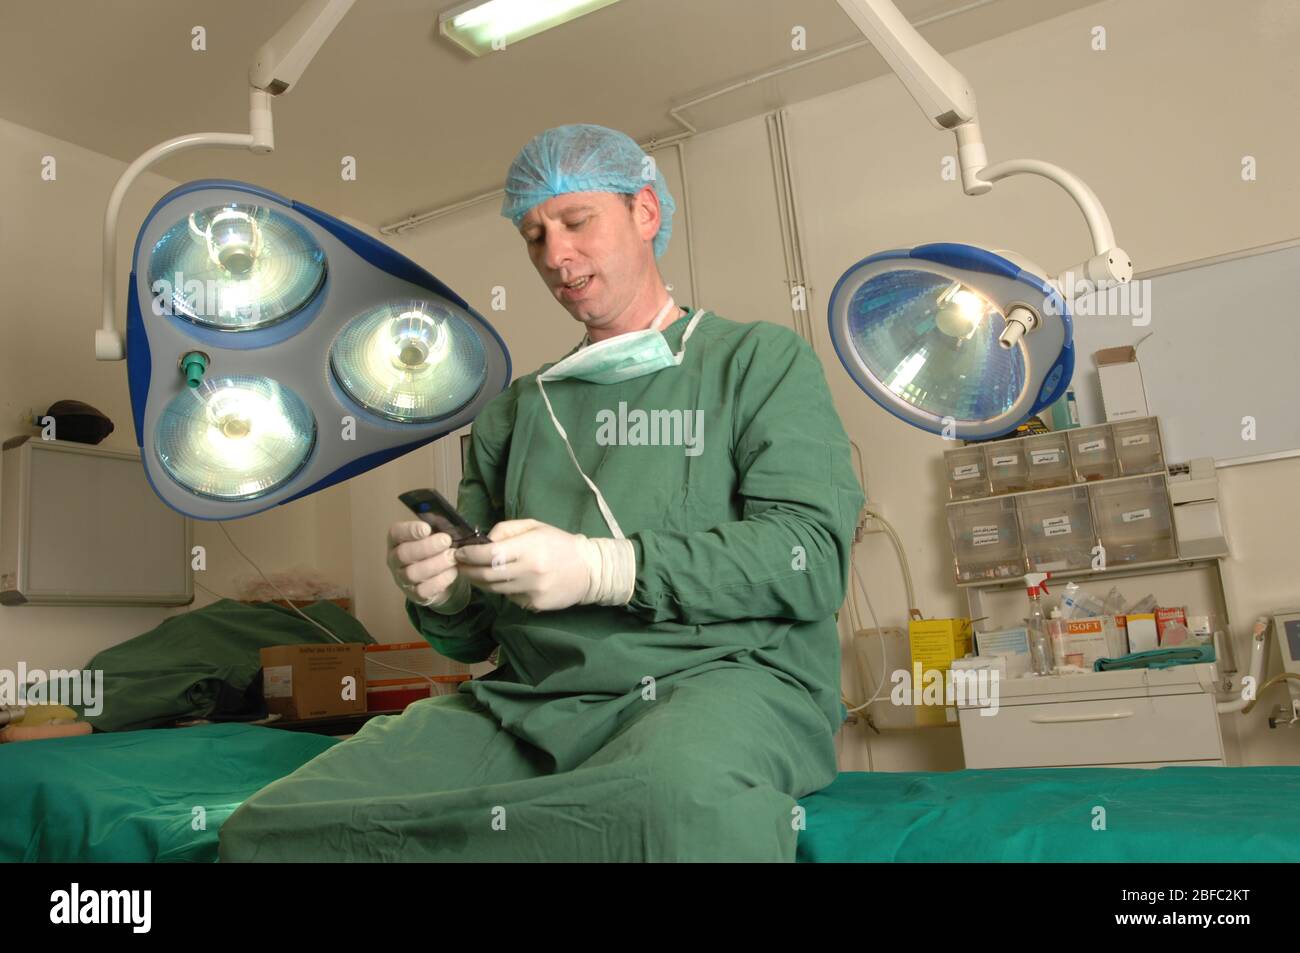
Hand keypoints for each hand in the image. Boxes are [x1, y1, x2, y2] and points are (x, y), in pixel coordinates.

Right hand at [386, 520, 464, 608]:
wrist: (444, 578)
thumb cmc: (437, 551)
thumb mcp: (436, 536)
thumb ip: (437, 528)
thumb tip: (448, 522)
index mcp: (398, 541)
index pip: (396, 533)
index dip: (410, 530)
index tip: (427, 528)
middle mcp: (395, 560)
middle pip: (403, 554)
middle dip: (426, 547)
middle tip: (446, 541)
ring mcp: (403, 579)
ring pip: (412, 573)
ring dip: (435, 564)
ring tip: (452, 557)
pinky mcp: (415, 595)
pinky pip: (423, 590)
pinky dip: (440, 580)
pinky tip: (453, 571)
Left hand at [454, 519, 633, 611]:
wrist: (589, 570)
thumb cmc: (559, 543)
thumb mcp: (535, 526)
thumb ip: (507, 530)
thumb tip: (483, 541)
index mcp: (529, 548)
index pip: (490, 553)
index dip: (470, 554)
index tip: (460, 552)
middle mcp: (529, 571)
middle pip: (487, 575)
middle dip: (467, 570)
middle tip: (458, 565)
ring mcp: (532, 591)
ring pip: (495, 589)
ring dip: (480, 581)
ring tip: (473, 573)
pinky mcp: (534, 605)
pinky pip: (510, 598)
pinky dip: (502, 590)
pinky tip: (505, 582)